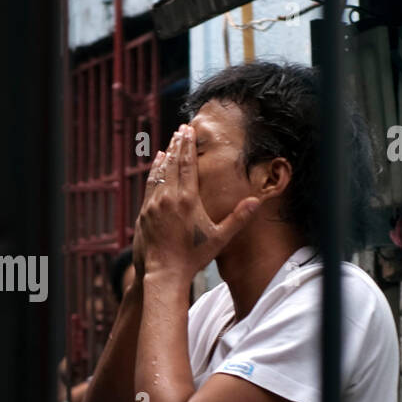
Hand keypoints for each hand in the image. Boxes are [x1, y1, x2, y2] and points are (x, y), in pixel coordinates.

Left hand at [138, 124, 259, 279]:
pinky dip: (155, 171)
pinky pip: (150, 185)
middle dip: (178, 145)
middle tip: (181, 129)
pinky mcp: (145, 212)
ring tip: (170, 142)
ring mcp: (154, 204)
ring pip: (160, 173)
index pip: (187, 165)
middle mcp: (169, 198)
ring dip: (166, 156)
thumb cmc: (194, 256)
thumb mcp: (220, 237)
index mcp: (187, 200)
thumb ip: (238, 218)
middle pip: (173, 164)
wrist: (163, 272)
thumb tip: (256, 200)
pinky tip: (157, 164)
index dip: (188, 147)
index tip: (188, 130)